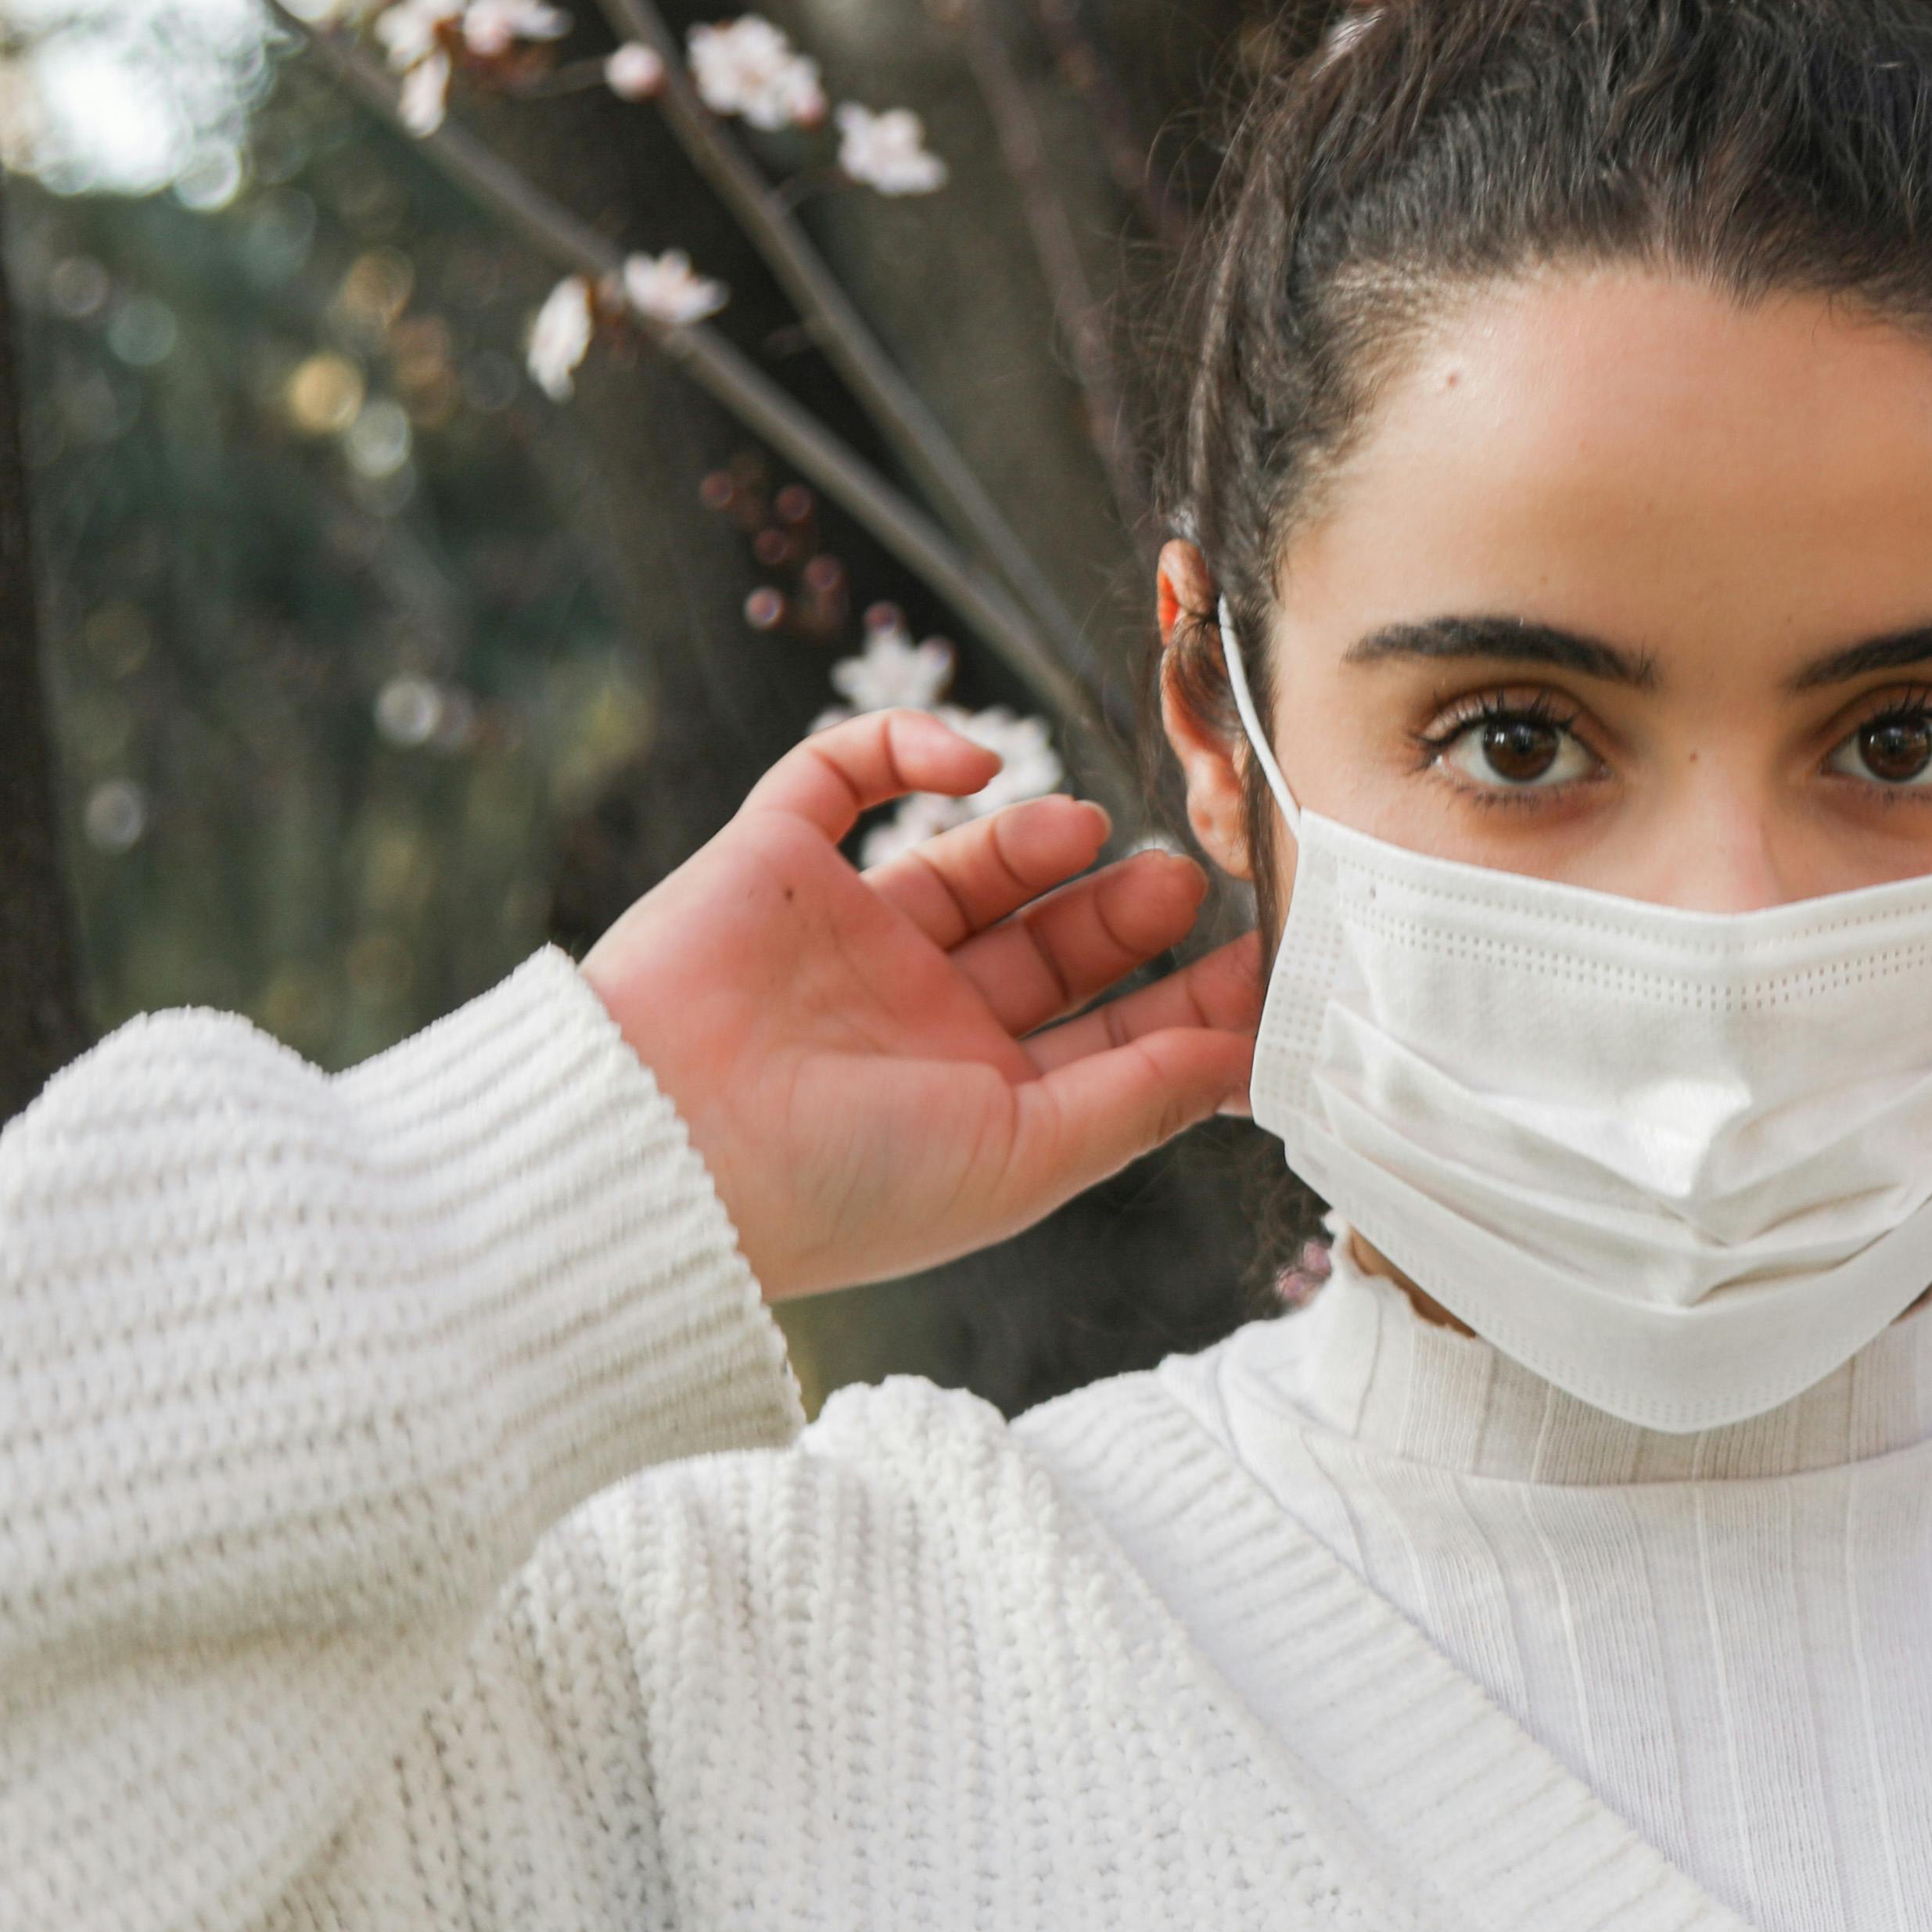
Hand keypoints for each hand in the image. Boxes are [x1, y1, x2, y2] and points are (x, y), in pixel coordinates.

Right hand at [579, 711, 1258, 1302]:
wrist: (660, 1149)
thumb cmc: (841, 1183)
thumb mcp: (1022, 1157)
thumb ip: (1141, 1100)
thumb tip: (1253, 1060)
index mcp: (977, 1101)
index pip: (1110, 1039)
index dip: (1191, 996)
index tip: (1270, 953)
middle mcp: (917, 1020)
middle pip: (1052, 948)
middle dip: (1122, 910)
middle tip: (1183, 873)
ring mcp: (845, 938)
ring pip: (966, 863)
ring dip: (1035, 839)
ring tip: (1083, 832)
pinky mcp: (774, 862)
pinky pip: (842, 777)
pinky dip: (908, 748)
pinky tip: (973, 765)